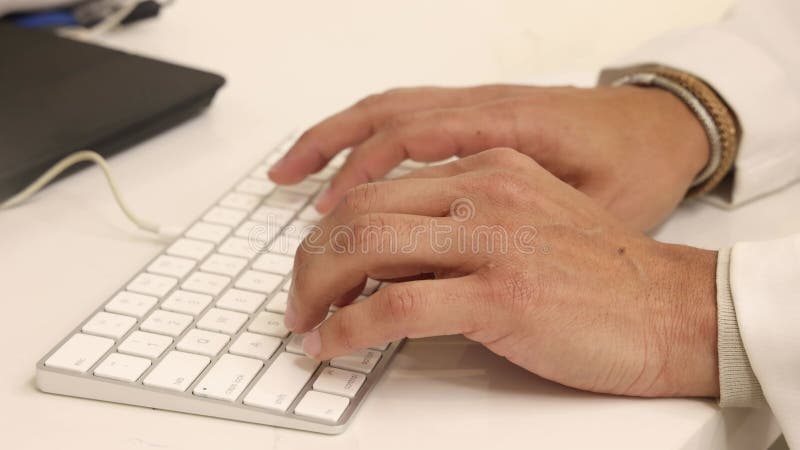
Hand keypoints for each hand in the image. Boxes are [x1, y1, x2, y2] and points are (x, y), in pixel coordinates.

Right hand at [268, 85, 708, 230]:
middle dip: (326, 155)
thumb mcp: (597, 208)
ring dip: (333, 137)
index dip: (360, 178)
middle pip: (383, 117)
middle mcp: (484, 107)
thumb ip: (526, 229)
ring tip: (290, 170)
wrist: (665, 128)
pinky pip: (406, 115)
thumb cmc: (637, 167)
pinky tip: (346, 164)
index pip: (410, 138)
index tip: (330, 222)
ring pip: (387, 108)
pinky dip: (365, 136)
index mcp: (510, 127)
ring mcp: (477, 106)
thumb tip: (465, 264)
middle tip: (285, 192)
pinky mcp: (476, 119)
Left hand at [285, 148, 718, 397]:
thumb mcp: (525, 225)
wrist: (671, 310)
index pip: (381, 188)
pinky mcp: (501, 295)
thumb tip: (391, 264)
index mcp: (489, 170)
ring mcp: (493, 240)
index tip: (316, 263)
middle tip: (297, 296)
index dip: (333, 229)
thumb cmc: (602, 277)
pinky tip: (330, 344)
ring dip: (316, 288)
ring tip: (303, 322)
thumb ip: (461, 229)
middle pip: (360, 210)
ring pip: (366, 247)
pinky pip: (394, 308)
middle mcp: (485, 193)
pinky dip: (346, 328)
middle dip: (311, 257)